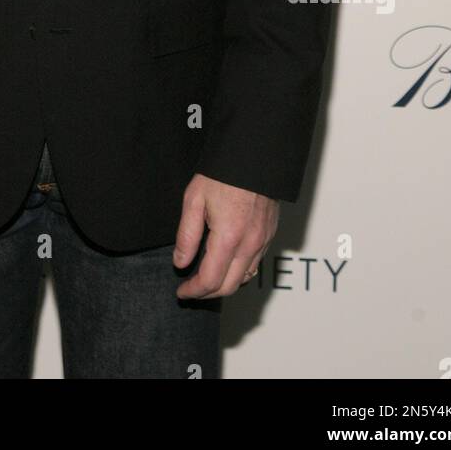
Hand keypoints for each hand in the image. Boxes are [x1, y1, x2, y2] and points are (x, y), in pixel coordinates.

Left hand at [173, 172, 277, 298]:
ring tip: (205, 280)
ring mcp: (263, 240)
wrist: (253, 155)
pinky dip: (239, 273)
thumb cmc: (222, 174)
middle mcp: (250, 244)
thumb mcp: (194, 199)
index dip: (193, 291)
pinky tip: (226, 265)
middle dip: (207, 294)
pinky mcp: (270, 234)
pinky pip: (255, 264)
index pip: (210, 280)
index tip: (181, 292)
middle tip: (190, 290)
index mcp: (228, 237)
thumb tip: (180, 262)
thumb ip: (187, 235)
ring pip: (244, 278)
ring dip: (224, 285)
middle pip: (229, 286)